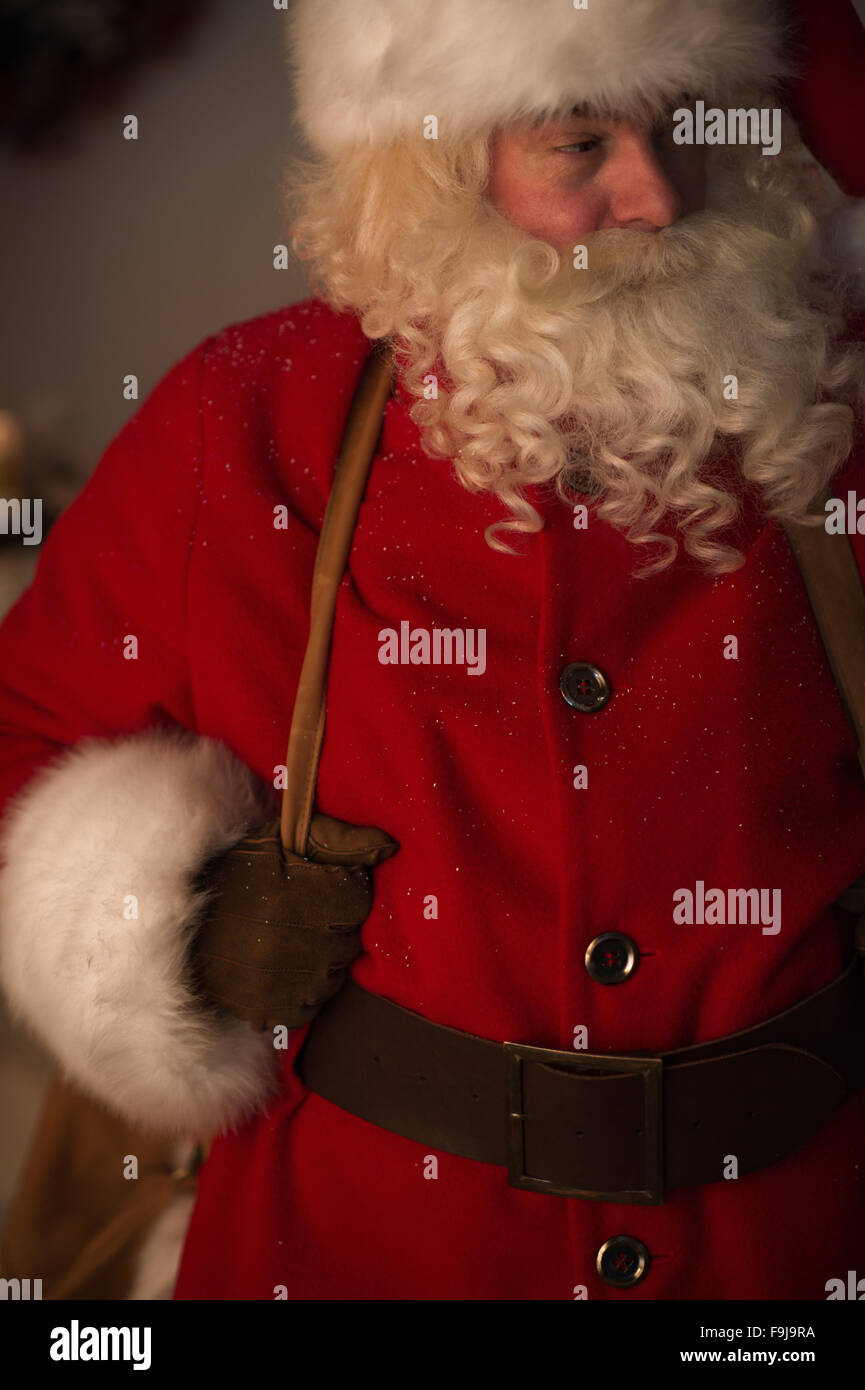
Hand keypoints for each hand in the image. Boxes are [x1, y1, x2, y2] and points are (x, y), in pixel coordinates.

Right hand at [188, 813, 397, 1031]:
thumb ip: (337, 840)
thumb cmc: (231, 878)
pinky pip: (314, 1004)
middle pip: (349, 938)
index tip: (315, 887)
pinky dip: (305, 989)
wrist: (174, 930)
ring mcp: (279, 985)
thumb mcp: (278, 842)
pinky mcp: (270, 1013)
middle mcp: (287, 945)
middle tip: (298, 913)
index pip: (356, 898)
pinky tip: (283, 969)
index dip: (341, 889)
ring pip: (336, 973)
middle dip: (333, 924)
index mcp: (289, 897)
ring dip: (322, 958)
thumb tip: (391, 847)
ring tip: (288, 940)